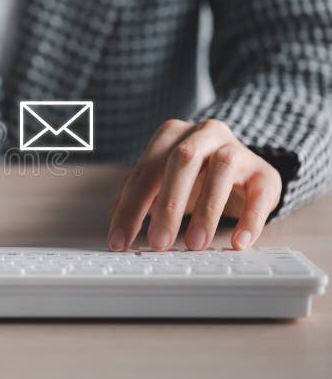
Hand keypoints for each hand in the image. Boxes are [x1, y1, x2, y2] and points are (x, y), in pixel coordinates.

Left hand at [107, 119, 281, 251]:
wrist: (241, 171)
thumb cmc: (193, 178)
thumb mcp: (162, 182)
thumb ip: (138, 196)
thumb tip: (114, 222)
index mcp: (171, 135)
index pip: (146, 171)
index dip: (131, 208)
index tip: (120, 241)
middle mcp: (204, 133)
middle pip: (182, 161)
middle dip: (168, 204)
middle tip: (158, 242)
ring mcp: (237, 148)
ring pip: (222, 169)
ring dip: (207, 210)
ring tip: (195, 245)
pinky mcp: (265, 172)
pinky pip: (260, 192)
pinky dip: (251, 218)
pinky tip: (240, 242)